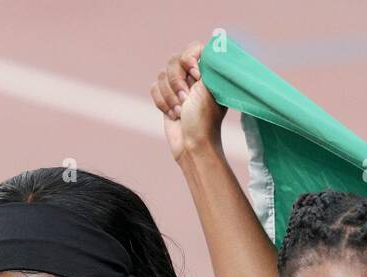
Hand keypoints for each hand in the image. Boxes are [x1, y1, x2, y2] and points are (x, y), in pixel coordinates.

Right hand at [150, 42, 226, 160]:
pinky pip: (154, 88)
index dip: (190, 59)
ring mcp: (178, 87)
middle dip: (177, 82)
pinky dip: (161, 102)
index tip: (196, 75)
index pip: (194, 48)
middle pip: (173, 60)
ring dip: (170, 96)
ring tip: (181, 111)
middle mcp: (193, 76)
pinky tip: (173, 114)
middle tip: (186, 99)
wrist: (192, 145)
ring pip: (162, 76)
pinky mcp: (166, 98)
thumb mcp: (210, 88)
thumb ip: (208, 65)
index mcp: (208, 71)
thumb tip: (213, 41)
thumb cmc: (205, 120)